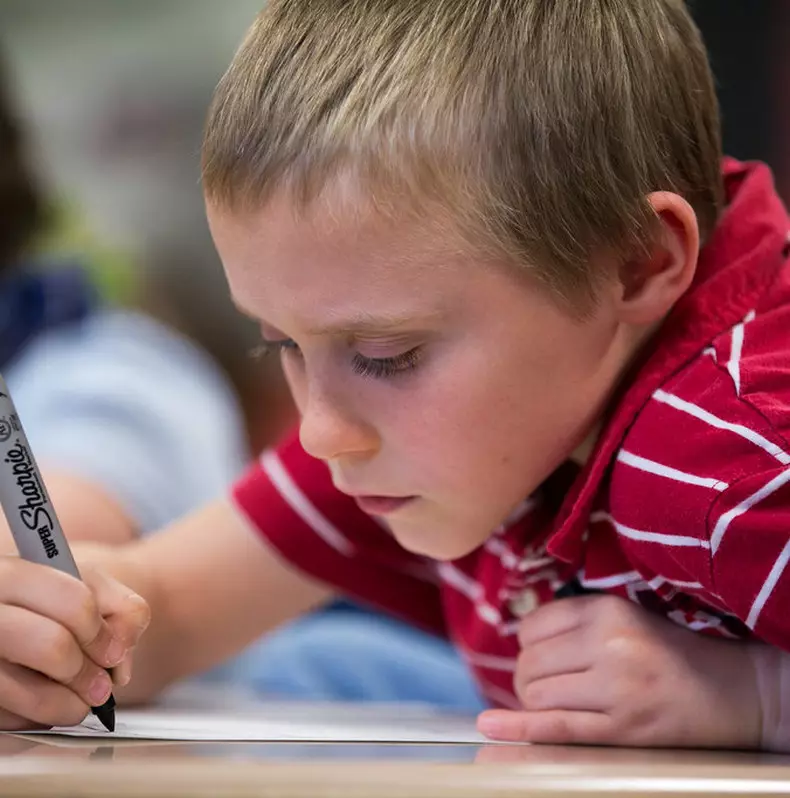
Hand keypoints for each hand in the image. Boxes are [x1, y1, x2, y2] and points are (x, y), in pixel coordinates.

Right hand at [0, 556, 149, 729]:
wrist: (10, 612)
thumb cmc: (53, 601)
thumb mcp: (86, 585)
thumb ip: (121, 608)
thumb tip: (120, 659)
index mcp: (10, 575)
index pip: (74, 602)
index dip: (103, 635)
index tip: (114, 654)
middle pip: (52, 646)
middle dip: (86, 673)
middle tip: (101, 689)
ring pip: (24, 691)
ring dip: (65, 705)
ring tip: (79, 705)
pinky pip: (7, 719)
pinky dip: (34, 721)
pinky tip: (42, 708)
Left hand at [477, 594, 760, 748]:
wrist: (730, 691)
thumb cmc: (668, 652)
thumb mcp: (624, 617)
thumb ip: (574, 623)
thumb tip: (518, 638)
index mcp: (605, 610)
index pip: (533, 627)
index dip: (529, 646)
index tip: (542, 657)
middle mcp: (607, 643)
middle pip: (529, 663)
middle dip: (527, 678)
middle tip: (548, 685)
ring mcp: (614, 687)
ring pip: (536, 695)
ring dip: (533, 703)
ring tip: (556, 702)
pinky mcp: (622, 727)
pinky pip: (556, 727)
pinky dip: (519, 729)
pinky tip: (490, 728)